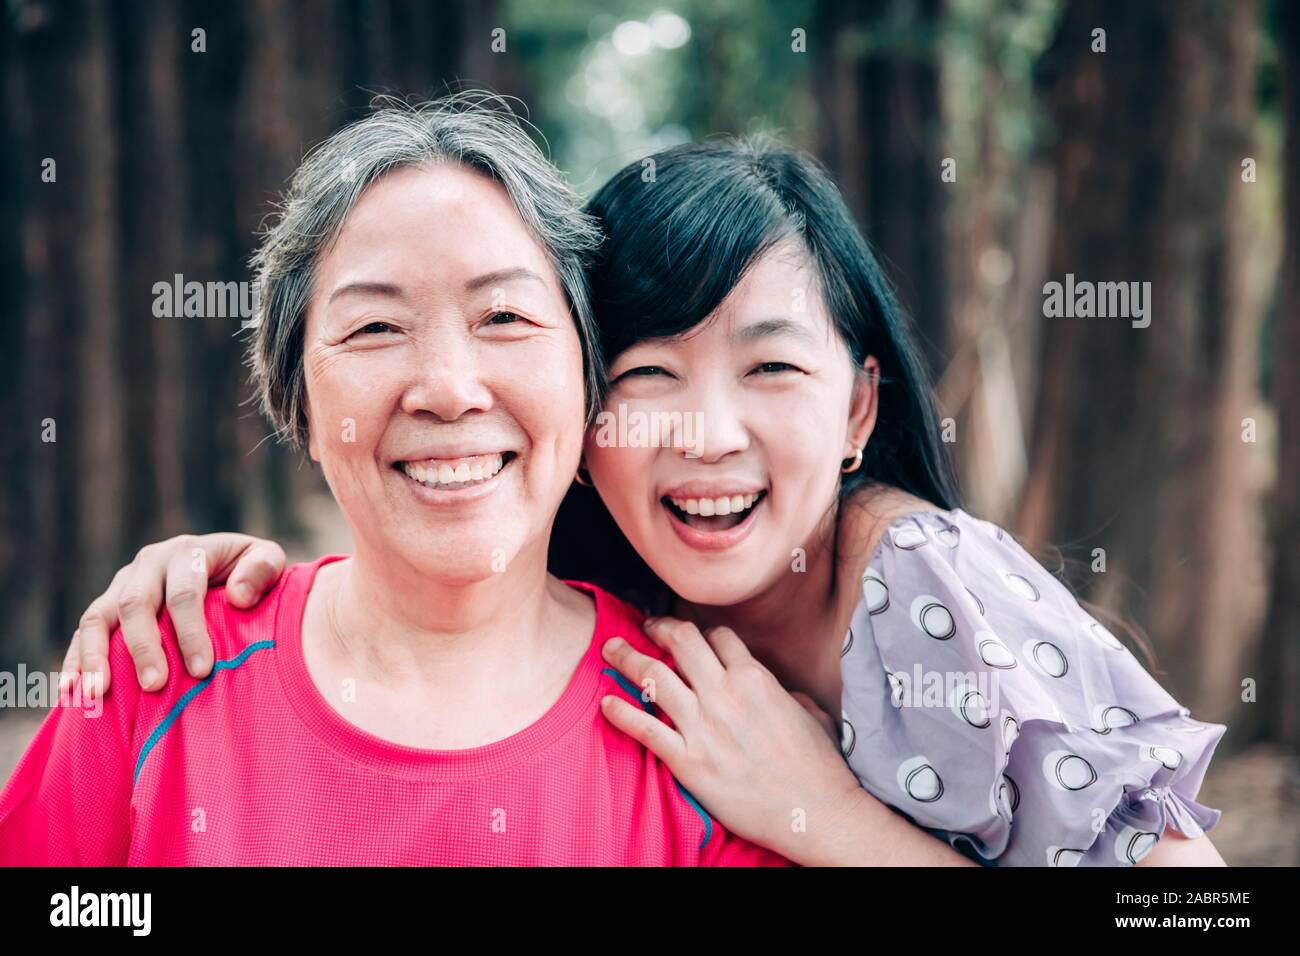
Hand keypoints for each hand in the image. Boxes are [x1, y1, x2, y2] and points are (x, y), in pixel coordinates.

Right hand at [64, 533, 285, 697]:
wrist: (225, 564)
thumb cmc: (250, 571)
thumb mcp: (267, 559)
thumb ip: (262, 569)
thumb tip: (238, 597)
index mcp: (187, 552)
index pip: (184, 593)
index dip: (191, 631)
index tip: (202, 670)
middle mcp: (149, 564)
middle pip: (136, 604)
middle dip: (144, 646)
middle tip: (154, 685)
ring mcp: (122, 584)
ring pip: (98, 616)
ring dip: (94, 655)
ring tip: (96, 693)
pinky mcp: (107, 606)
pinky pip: (82, 633)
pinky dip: (75, 661)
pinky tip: (70, 692)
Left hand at [599, 616, 864, 864]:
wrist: (815, 813)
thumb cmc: (819, 767)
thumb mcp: (812, 713)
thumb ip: (786, 694)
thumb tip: (776, 691)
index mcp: (755, 678)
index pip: (718, 636)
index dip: (702, 632)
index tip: (690, 636)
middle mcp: (724, 695)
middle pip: (680, 640)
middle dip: (658, 626)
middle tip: (646, 626)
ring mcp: (703, 727)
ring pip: (653, 676)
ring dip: (626, 658)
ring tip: (611, 650)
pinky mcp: (687, 761)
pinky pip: (643, 728)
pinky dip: (620, 712)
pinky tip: (606, 703)